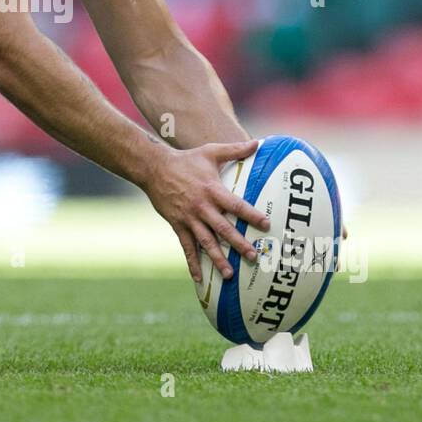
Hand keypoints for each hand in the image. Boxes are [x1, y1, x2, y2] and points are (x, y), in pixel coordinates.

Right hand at [143, 140, 269, 283]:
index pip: (236, 205)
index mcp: (213, 190)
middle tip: (253, 256)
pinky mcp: (177, 225)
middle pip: (223, 229)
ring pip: (205, 242)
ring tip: (229, 274)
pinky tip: (199, 279)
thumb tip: (258, 143)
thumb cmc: (186, 159)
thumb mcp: (211, 151)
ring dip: (217, 259)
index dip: (251, 215)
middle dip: (239, 244)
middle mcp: (202, 207)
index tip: (266, 225)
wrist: (154, 168)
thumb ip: (235, 149)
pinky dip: (192, 263)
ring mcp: (189, 218)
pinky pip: (186, 247)